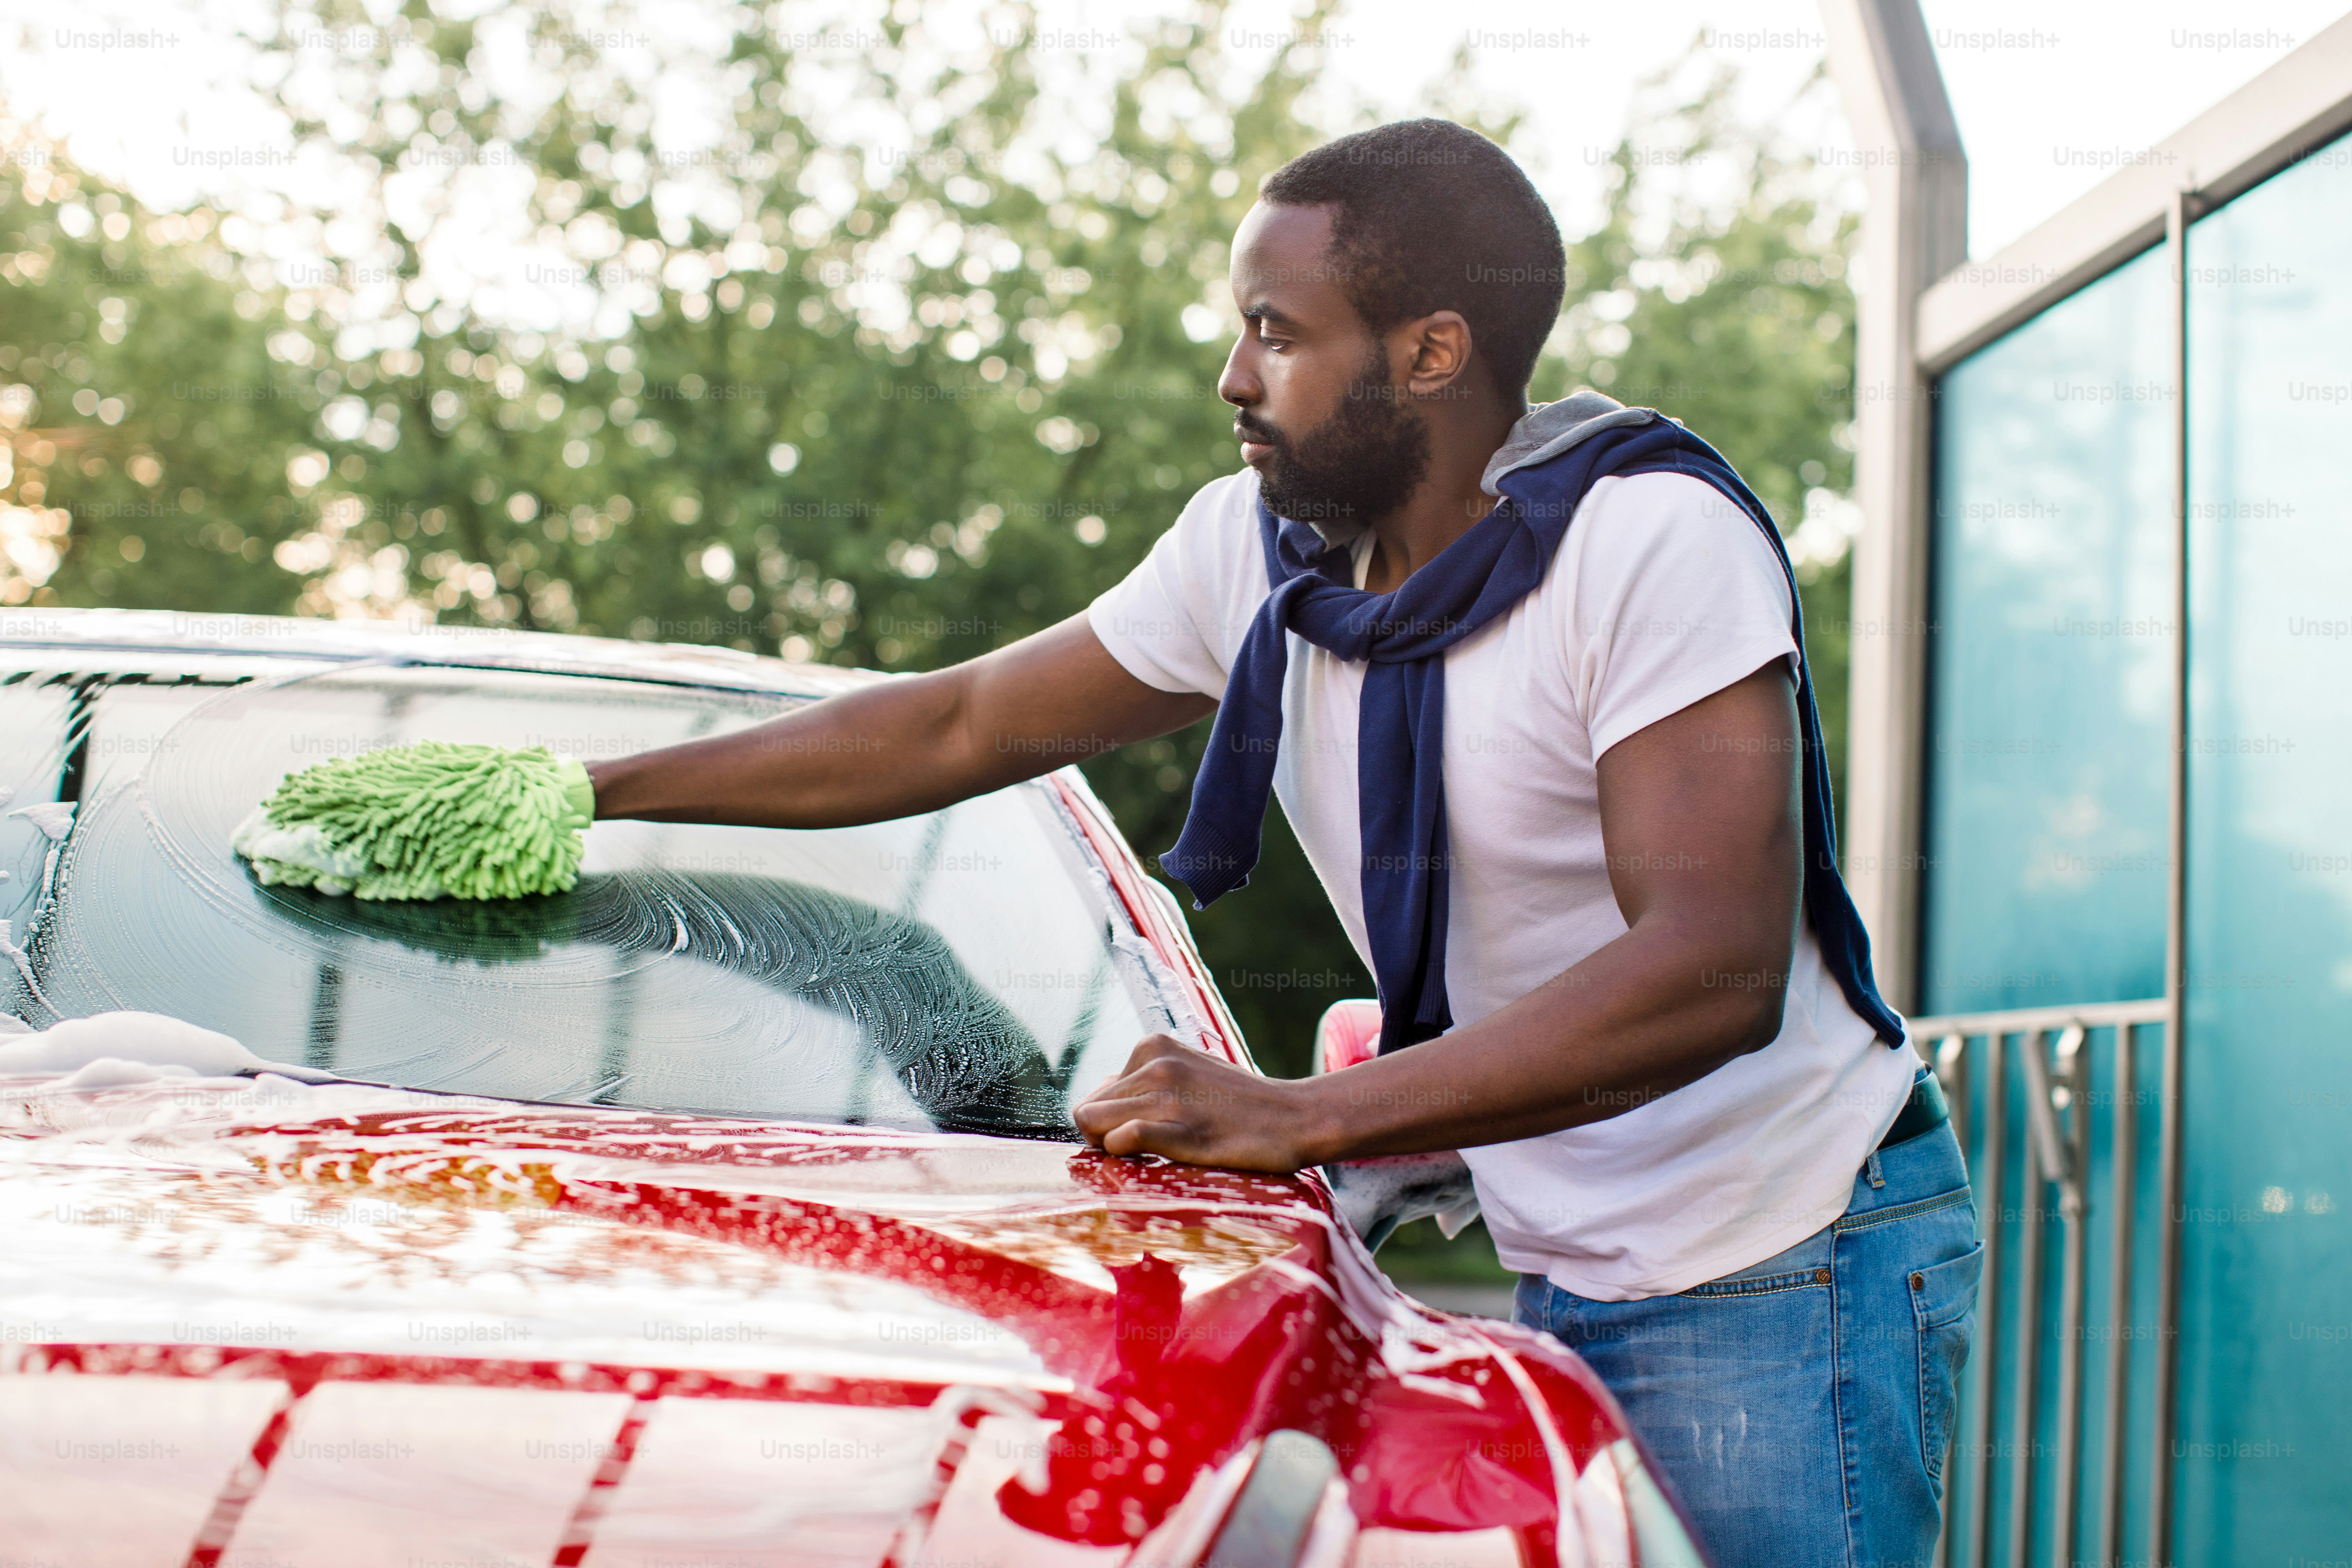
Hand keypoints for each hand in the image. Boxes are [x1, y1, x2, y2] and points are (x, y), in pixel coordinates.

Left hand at [1073, 1034, 1322, 1172]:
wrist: (1294, 1118)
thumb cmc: (1239, 1104)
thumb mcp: (1189, 1071)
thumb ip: (1145, 1081)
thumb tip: (1100, 1101)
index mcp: (1154, 1046)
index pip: (1096, 1093)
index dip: (1108, 1122)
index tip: (1137, 1135)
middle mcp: (1155, 1064)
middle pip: (1088, 1110)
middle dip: (1104, 1136)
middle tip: (1141, 1152)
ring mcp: (1168, 1094)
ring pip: (1095, 1124)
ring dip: (1113, 1149)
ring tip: (1151, 1156)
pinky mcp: (1183, 1128)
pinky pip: (1124, 1139)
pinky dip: (1127, 1155)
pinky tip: (1157, 1159)